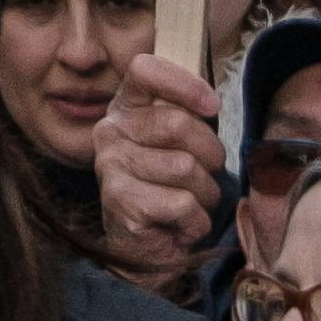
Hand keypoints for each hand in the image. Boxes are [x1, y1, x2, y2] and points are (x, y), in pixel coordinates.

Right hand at [93, 49, 228, 280]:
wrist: (146, 250)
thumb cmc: (169, 190)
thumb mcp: (178, 145)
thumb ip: (188, 116)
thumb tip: (210, 102)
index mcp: (123, 109)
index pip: (144, 70)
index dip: (183, 83)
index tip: (211, 105)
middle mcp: (109, 132)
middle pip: (178, 123)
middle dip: (210, 154)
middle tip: (205, 174)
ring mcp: (111, 166)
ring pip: (186, 167)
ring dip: (205, 194)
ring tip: (189, 203)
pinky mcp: (121, 201)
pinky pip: (183, 203)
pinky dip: (196, 221)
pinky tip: (179, 225)